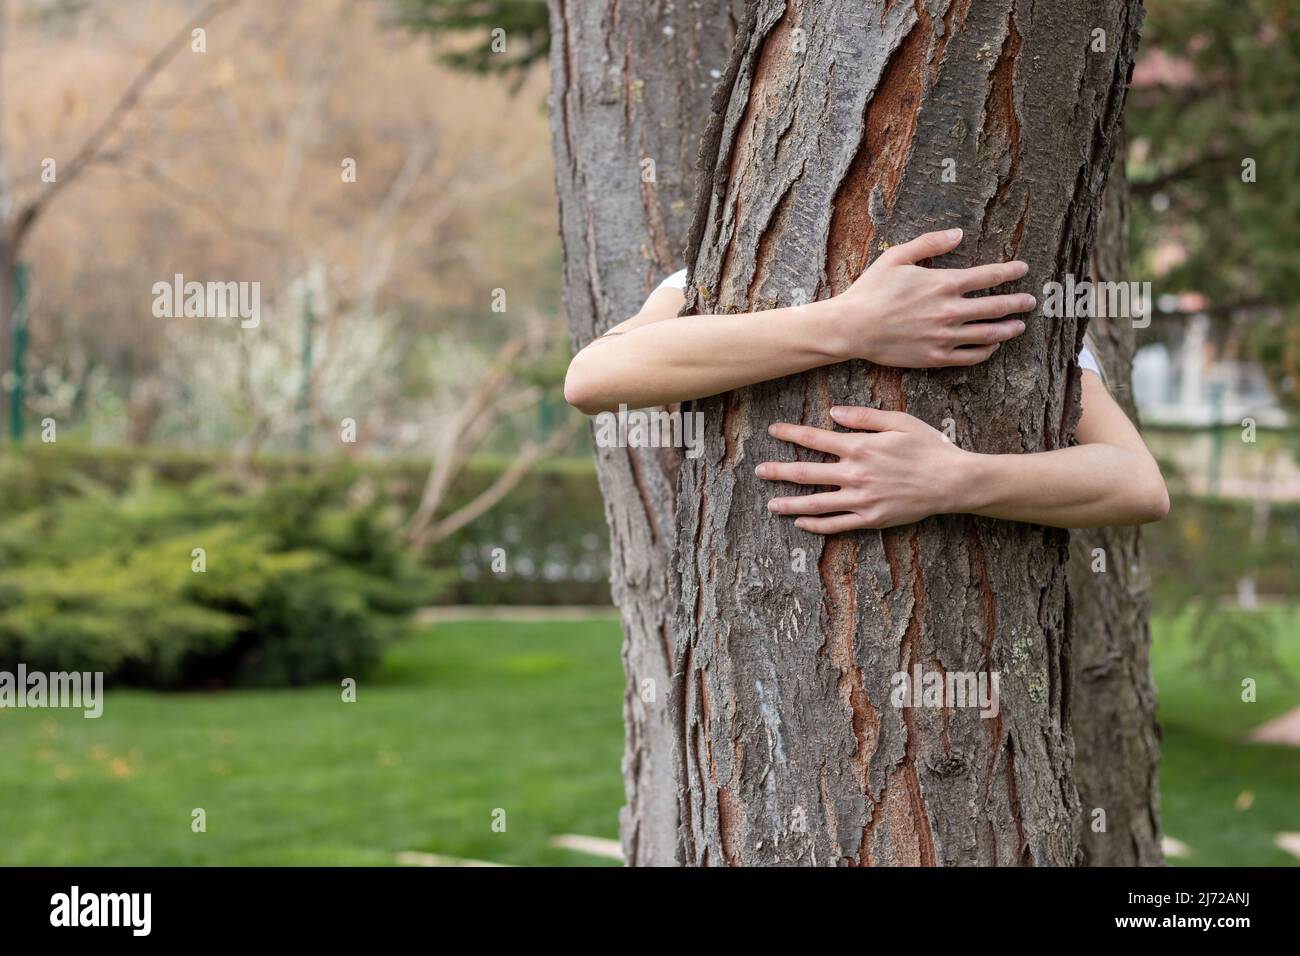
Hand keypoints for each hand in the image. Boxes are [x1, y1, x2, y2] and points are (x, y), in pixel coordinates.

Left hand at [757, 405, 971, 532]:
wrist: (952, 481)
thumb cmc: (929, 447)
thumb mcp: (899, 421)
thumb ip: (864, 416)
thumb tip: (833, 413)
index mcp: (860, 447)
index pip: (815, 439)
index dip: (790, 434)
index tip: (772, 431)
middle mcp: (855, 474)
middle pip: (806, 473)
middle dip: (779, 471)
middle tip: (758, 471)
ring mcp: (861, 499)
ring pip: (816, 503)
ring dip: (790, 503)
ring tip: (771, 504)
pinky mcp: (871, 519)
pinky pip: (837, 524)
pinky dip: (816, 525)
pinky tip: (801, 523)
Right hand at [829, 228, 1035, 367]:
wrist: (852, 327)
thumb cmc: (871, 290)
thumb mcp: (897, 256)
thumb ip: (930, 243)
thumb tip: (958, 234)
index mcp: (943, 283)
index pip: (989, 275)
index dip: (1010, 271)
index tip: (1023, 269)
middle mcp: (950, 311)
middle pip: (996, 306)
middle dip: (1018, 302)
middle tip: (1030, 301)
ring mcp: (944, 337)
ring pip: (989, 334)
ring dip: (1009, 329)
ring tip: (1020, 326)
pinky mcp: (936, 357)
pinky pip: (970, 357)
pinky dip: (986, 351)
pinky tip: (992, 345)